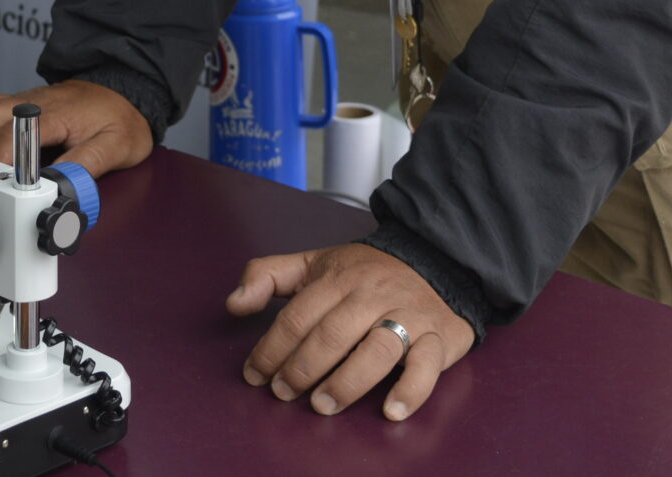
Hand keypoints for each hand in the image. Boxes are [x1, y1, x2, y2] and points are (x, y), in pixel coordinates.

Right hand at [0, 79, 153, 176]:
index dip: (2, 161)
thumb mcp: (116, 147)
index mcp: (56, 113)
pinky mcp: (18, 103)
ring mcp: (23, 99)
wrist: (126, 92)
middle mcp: (33, 101)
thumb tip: (57, 185)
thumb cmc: (120, 119)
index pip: (15, 134)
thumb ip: (86, 165)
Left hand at [228, 242, 474, 421]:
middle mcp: (372, 296)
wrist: (435, 261)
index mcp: (339, 279)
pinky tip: (389, 410)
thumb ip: (268, 276)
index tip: (255, 375)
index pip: (297, 317)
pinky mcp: (438, 337)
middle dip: (302, 368)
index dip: (271, 349)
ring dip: (346, 382)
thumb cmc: (366, 272)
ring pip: (377, 349)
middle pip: (333, 334)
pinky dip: (409, 390)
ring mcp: (408, 316)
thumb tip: (233, 304)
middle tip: (284, 393)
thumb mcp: (313, 263)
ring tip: (323, 405)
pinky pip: (426, 365)